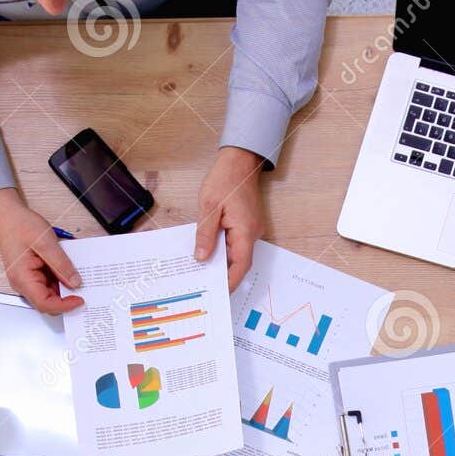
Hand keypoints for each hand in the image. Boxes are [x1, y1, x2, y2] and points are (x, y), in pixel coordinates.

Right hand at [0, 188, 82, 313]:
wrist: (8, 217)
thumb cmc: (19, 226)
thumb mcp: (45, 242)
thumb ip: (61, 264)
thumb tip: (75, 282)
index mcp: (22, 278)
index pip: (44, 304)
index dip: (64, 306)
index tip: (80, 300)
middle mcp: (23, 283)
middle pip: (48, 303)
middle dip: (67, 299)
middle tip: (84, 289)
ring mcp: (27, 281)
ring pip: (50, 295)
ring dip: (65, 289)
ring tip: (77, 276)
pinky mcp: (33, 276)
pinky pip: (49, 285)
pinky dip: (61, 281)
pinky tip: (68, 271)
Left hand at [195, 146, 265, 288]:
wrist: (240, 161)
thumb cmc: (225, 179)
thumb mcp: (209, 206)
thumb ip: (205, 233)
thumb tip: (201, 257)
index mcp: (245, 231)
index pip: (241, 265)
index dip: (230, 282)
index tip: (219, 294)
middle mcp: (252, 233)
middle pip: (240, 263)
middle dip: (224, 276)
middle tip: (205, 287)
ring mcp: (251, 230)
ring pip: (237, 254)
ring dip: (223, 264)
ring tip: (203, 273)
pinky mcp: (246, 226)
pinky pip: (236, 244)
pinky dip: (224, 252)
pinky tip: (209, 253)